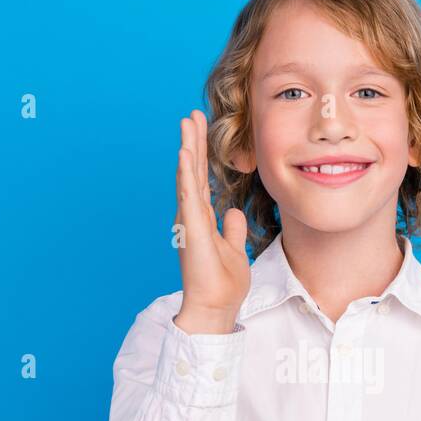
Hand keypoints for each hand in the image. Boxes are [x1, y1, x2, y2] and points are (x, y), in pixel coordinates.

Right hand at [173, 109, 249, 333]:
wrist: (215, 306)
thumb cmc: (221, 283)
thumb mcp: (233, 248)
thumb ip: (232, 229)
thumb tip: (233, 211)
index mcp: (202, 218)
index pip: (201, 178)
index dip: (201, 153)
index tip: (201, 128)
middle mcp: (192, 215)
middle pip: (193, 171)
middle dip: (193, 141)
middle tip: (192, 114)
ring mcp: (190, 220)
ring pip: (188, 176)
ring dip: (188, 148)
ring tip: (187, 123)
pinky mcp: (192, 228)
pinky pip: (188, 195)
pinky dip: (187, 173)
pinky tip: (186, 153)